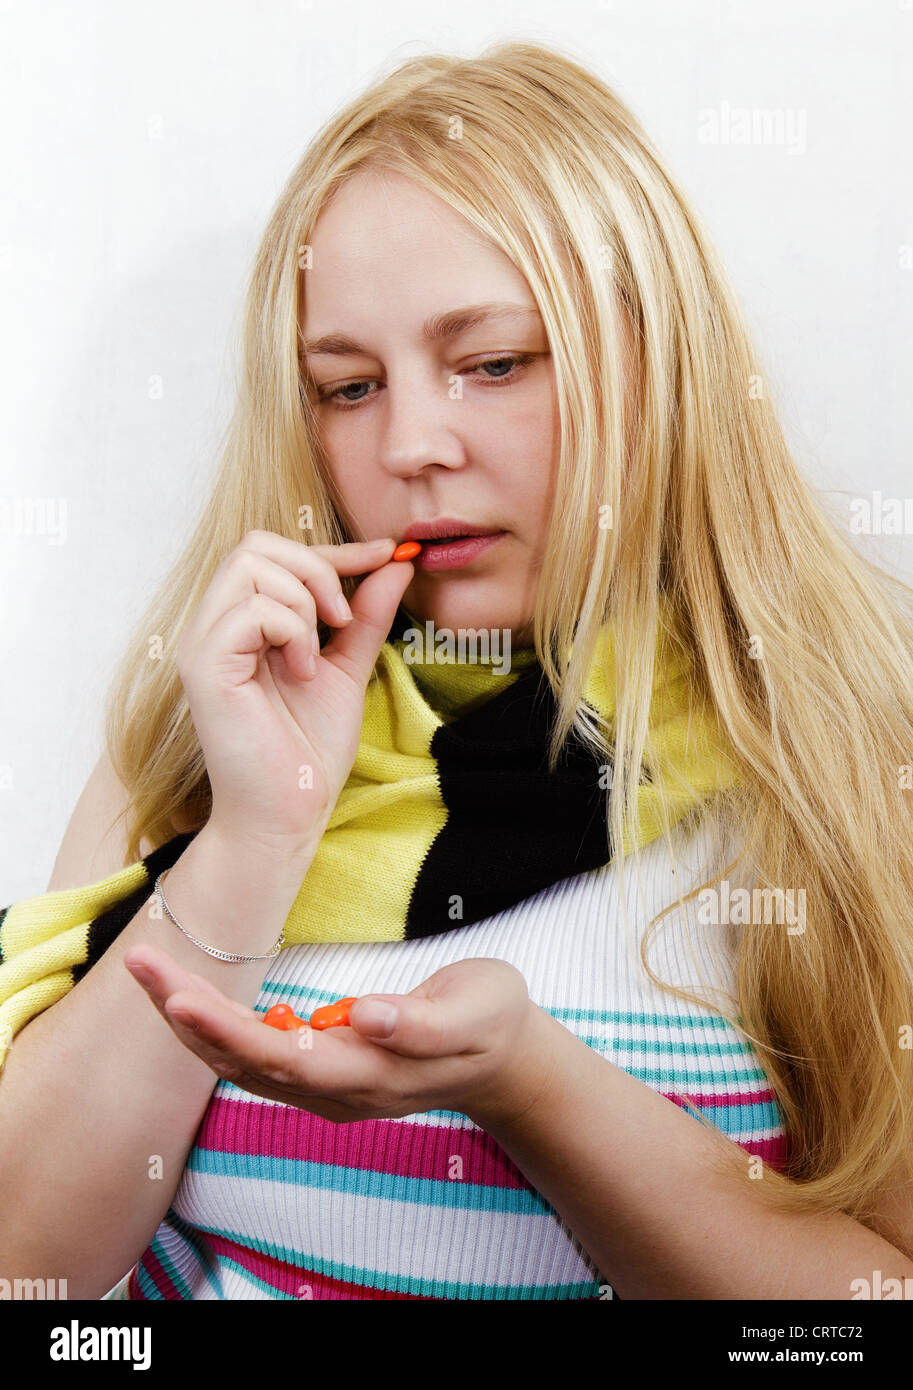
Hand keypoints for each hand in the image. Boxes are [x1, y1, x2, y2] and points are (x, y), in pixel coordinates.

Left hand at [123, 946, 552, 1126]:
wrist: (503, 1061)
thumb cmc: (490, 1023)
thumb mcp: (476, 1011)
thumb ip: (423, 1022)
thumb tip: (366, 1017)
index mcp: (371, 1075)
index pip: (282, 1057)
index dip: (227, 1030)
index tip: (181, 996)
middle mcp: (336, 1092)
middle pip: (245, 1062)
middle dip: (188, 1015)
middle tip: (143, 964)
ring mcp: (326, 1088)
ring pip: (242, 1062)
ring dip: (192, 1021)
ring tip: (150, 972)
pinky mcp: (322, 1072)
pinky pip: (256, 1056)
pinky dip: (216, 1027)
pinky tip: (189, 998)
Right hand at [175, 530, 413, 859]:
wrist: (288, 812)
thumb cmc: (308, 750)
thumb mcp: (347, 668)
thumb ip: (365, 616)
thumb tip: (395, 563)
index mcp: (241, 623)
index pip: (276, 553)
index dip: (335, 549)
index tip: (387, 554)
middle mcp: (213, 626)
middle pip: (256, 544)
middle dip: (317, 568)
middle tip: (342, 620)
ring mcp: (203, 643)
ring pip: (252, 565)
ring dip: (304, 602)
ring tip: (315, 656)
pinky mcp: (204, 667)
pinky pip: (252, 610)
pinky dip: (292, 631)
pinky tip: (302, 672)